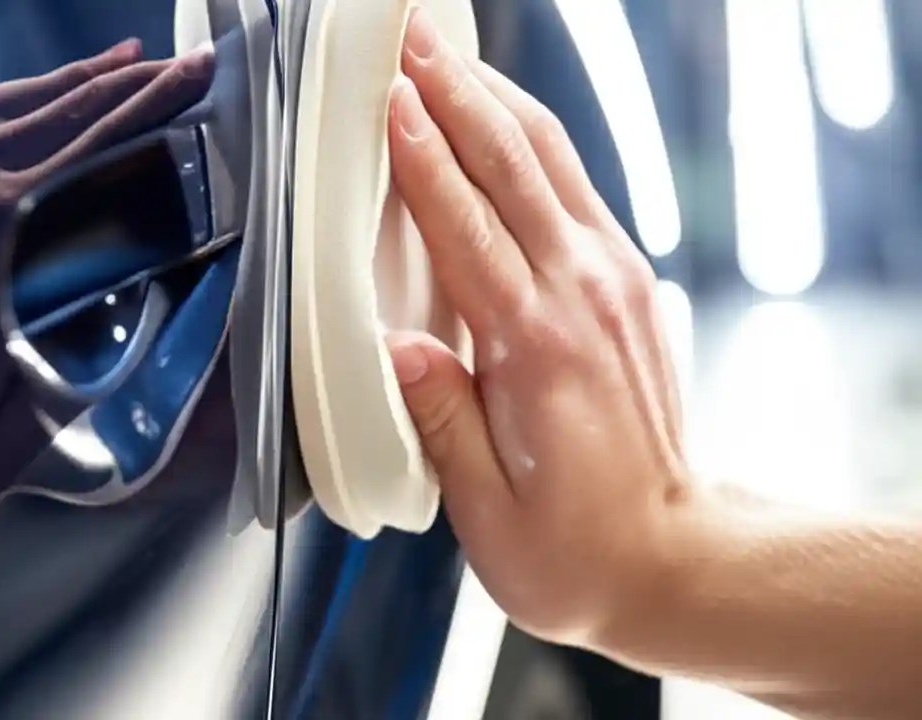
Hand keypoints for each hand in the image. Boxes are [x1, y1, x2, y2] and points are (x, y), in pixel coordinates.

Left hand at [0, 41, 214, 504]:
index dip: (176, 167)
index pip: (115, 194)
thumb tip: (128, 388)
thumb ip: (55, 427)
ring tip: (184, 69)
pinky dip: (72, 77)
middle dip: (167, 103)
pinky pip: (21, 95)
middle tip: (225, 85)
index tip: (226, 153)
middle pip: (100, 128)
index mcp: (6, 252)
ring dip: (130, 82)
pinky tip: (110, 63)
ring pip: (65, 100)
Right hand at [386, 9, 694, 645]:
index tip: (388, 95)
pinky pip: (572, 186)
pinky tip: (499, 115)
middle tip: (410, 35)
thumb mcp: (488, 514)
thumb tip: (395, 346)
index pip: (466, 227)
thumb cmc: (576, 549)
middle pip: (510, 165)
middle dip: (455, 90)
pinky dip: (530, 137)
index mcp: (536, 350)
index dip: (421, 156)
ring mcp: (612, 281)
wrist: (675, 558)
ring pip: (548, 159)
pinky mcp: (625, 284)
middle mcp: (581, 297)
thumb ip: (440, 419)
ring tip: (446, 52)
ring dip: (494, 97)